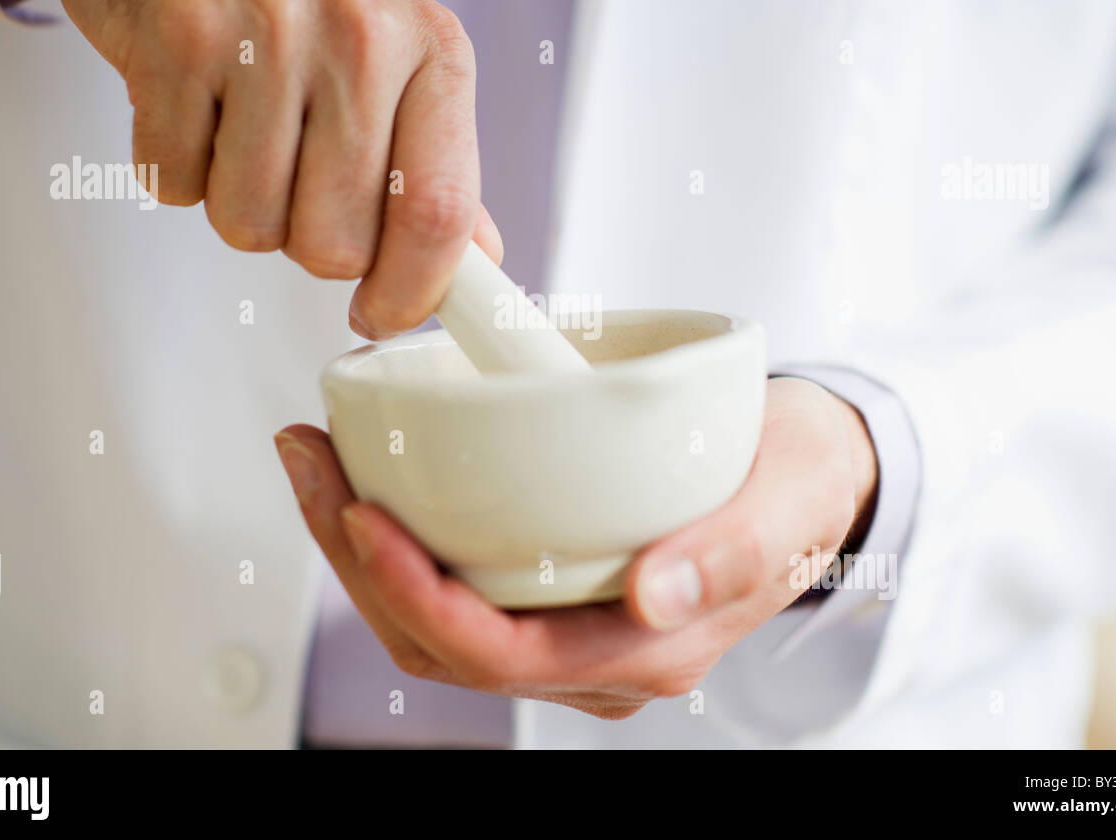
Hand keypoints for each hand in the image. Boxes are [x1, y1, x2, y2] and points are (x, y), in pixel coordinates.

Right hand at [0, 0, 501, 337]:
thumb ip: (435, 166)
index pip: (440, 213)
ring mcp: (269, 33)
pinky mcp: (178, 37)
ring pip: (250, 226)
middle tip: (286, 167)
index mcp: (432, 49)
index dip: (410, 291)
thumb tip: (479, 265)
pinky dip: (172, 165)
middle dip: (301, 234)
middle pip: (336, 244)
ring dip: (233, 200)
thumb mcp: (392, 58)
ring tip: (234, 124)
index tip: (380, 314)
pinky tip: (188, 104)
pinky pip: (173, 184)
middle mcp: (362, 36)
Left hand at [274, 377, 878, 718]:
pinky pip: (452, 586)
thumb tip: (653, 593)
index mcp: (647, 647)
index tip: (360, 514)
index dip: (415, 596)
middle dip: (357, 566)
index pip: (501, 655)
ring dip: (359, 551)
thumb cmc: (798, 481)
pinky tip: (369, 473)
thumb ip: (730, 554)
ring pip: (432, 622)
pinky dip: (397, 537)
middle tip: (309, 463)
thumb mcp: (788, 503)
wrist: (806, 473)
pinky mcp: (551, 587)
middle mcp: (594, 654)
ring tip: (317, 460)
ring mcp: (567, 626)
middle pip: (441, 644)